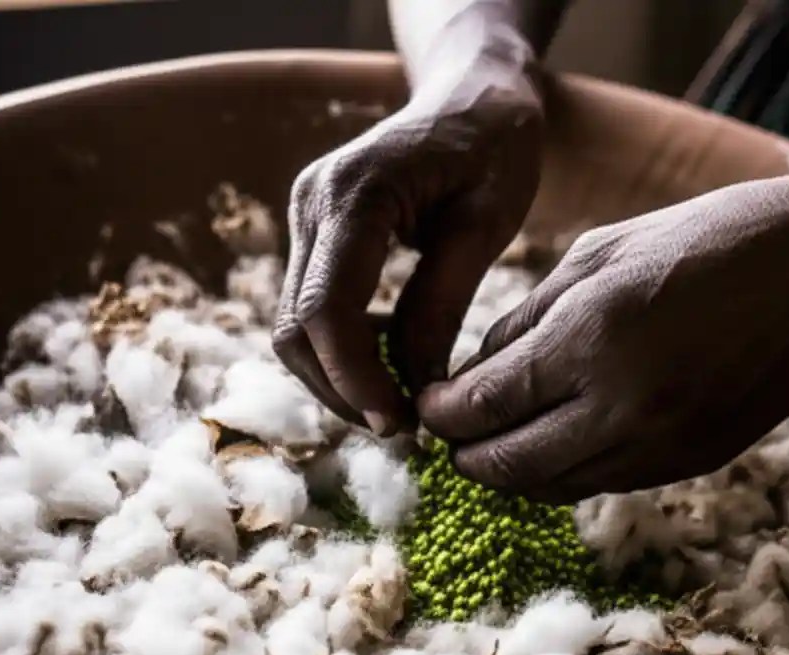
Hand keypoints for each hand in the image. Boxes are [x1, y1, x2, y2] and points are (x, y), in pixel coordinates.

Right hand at [274, 65, 543, 436]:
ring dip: (337, 377)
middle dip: (342, 390)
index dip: (356, 378)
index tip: (402, 423)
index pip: (327, 310)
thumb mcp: (486, 224)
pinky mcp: (314, 230)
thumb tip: (417, 386)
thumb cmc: (495, 146)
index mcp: (356, 194)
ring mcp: (305, 215)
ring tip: (400, 407)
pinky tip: (391, 364)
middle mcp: (312, 203)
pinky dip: (341, 348)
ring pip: (293, 325)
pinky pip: (310, 306)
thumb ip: (443, 302)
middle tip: (405, 429)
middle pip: (295, 327)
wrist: (473, 92)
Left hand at [416, 172, 788, 503]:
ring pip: (556, 488)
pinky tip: (565, 438)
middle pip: (508, 467)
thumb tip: (477, 376)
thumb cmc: (707, 239)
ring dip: (516, 472)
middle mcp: (622, 408)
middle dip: (467, 456)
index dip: (442, 414)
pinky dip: (571, 469)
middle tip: (453, 436)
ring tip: (501, 440)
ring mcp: (663, 445)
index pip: (483, 406)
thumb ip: (527, 320)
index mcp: (589, 340)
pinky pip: (608, 483)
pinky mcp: (694, 462)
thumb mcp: (598, 255)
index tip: (430, 407)